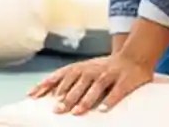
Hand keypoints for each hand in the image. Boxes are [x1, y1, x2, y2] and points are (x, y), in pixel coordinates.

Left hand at [28, 53, 155, 114]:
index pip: (59, 76)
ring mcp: (108, 74)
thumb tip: (48, 92)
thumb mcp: (84, 69)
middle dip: (66, 98)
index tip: (35, 96)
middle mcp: (91, 70)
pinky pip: (116, 92)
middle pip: (76, 84)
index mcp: (80, 67)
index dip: (47, 85)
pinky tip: (103, 110)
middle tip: (57, 110)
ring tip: (76, 112)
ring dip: (85, 100)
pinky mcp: (124, 81)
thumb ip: (68, 79)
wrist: (133, 57)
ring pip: (95, 88)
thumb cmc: (103, 67)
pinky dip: (109, 101)